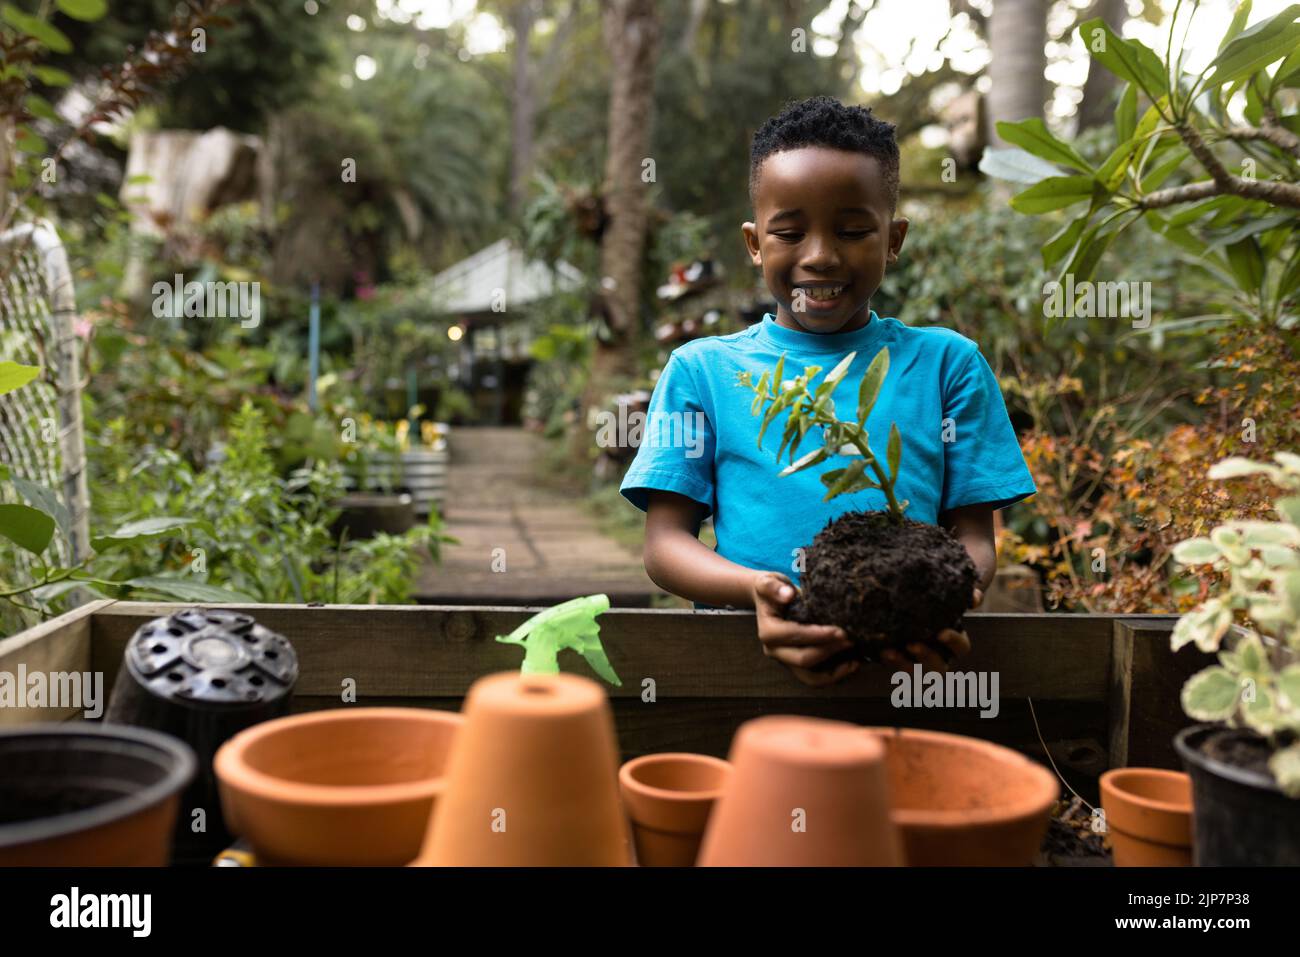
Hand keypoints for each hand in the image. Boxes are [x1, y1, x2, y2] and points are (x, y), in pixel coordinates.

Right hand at [752, 572, 858, 686]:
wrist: (770, 600)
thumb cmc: (772, 589)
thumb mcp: (768, 581)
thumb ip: (773, 586)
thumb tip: (788, 594)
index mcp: (768, 631)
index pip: (793, 636)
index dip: (817, 635)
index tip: (839, 630)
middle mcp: (774, 651)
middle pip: (803, 660)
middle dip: (829, 650)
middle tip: (850, 639)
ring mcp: (785, 660)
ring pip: (809, 677)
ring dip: (834, 670)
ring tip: (853, 658)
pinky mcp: (796, 665)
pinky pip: (815, 678)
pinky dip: (834, 675)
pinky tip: (851, 664)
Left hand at [880, 587, 981, 674]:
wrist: (905, 603)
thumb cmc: (933, 600)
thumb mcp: (945, 597)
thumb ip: (962, 596)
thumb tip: (976, 596)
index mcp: (953, 643)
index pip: (961, 648)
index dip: (954, 642)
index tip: (942, 632)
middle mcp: (938, 657)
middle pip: (938, 667)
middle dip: (926, 657)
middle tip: (912, 644)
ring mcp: (918, 664)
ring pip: (914, 673)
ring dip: (901, 664)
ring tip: (888, 652)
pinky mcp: (898, 663)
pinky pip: (892, 669)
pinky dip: (886, 662)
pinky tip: (877, 650)